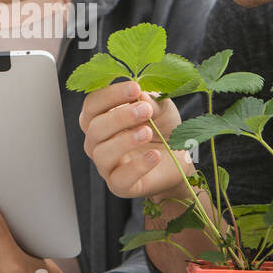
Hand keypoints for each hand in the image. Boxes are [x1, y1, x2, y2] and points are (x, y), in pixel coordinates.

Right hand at [78, 80, 192, 200]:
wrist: (180, 159)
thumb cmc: (164, 128)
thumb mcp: (162, 109)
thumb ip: (151, 101)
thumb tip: (141, 95)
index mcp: (101, 118)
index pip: (92, 104)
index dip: (109, 95)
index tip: (134, 88)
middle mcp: (97, 142)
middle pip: (94, 128)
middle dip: (119, 117)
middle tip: (145, 110)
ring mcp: (106, 165)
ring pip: (101, 153)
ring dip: (125, 140)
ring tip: (148, 132)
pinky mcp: (119, 185)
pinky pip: (119, 178)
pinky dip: (137, 166)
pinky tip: (155, 155)